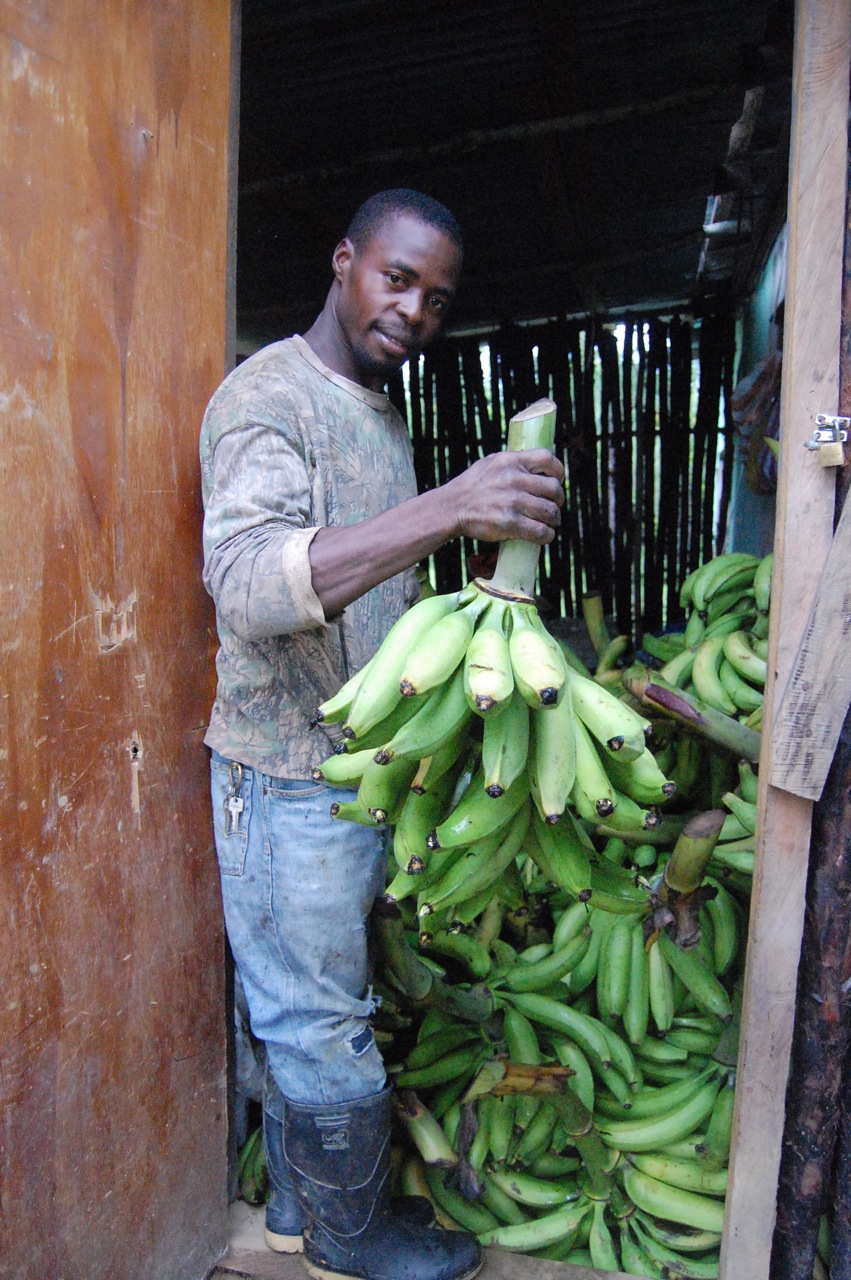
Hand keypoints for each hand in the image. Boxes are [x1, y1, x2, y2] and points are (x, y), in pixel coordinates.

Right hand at [441, 449, 564, 543]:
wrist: (452, 507)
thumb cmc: (471, 486)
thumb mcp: (490, 463)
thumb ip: (513, 464)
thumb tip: (536, 468)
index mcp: (511, 461)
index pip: (547, 459)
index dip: (558, 471)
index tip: (558, 480)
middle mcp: (514, 479)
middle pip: (553, 489)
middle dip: (558, 500)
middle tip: (554, 507)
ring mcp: (513, 502)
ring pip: (550, 512)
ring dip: (554, 519)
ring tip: (549, 523)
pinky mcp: (510, 523)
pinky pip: (540, 531)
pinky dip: (547, 535)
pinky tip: (544, 536)